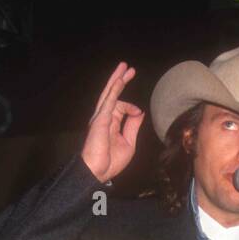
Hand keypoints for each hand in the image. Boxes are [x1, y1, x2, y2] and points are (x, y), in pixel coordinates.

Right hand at [81, 62, 143, 182]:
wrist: (98, 172)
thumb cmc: (111, 162)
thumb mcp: (128, 143)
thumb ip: (133, 126)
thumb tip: (140, 112)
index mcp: (111, 124)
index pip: (122, 108)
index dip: (132, 108)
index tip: (138, 113)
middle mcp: (104, 118)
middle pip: (112, 94)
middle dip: (120, 80)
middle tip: (128, 68)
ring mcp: (101, 117)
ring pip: (109, 93)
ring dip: (117, 79)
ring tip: (124, 67)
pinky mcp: (100, 119)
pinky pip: (108, 101)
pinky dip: (114, 90)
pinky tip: (120, 81)